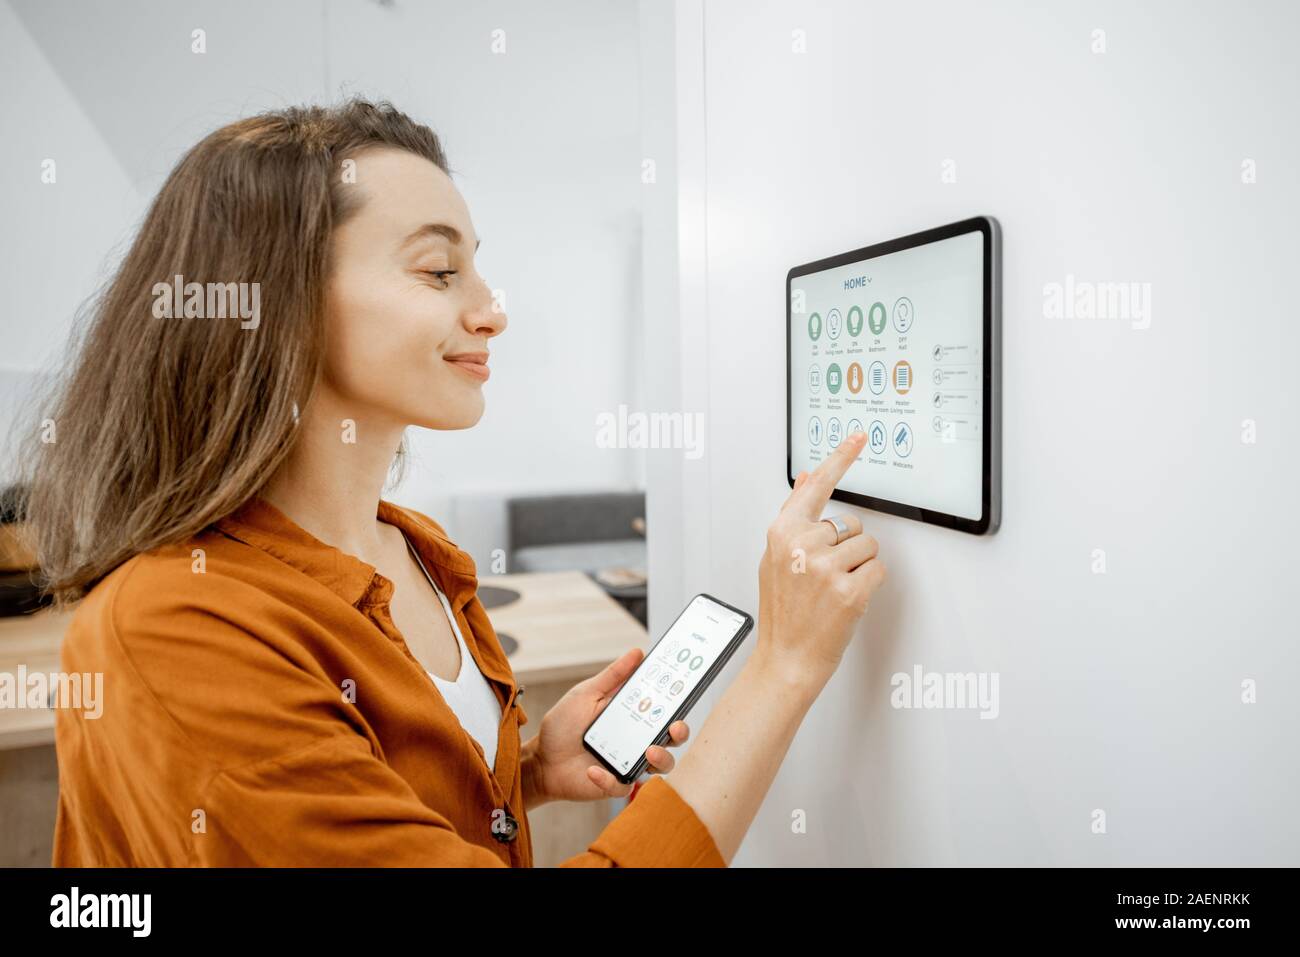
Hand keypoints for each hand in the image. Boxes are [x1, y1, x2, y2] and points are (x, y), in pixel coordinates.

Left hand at [524, 647, 689, 804]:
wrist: (540, 759)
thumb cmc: (564, 725)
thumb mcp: (587, 694)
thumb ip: (613, 676)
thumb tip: (637, 652)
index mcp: (633, 716)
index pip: (664, 709)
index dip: (679, 702)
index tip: (685, 691)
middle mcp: (636, 740)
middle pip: (672, 738)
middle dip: (680, 732)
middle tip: (674, 726)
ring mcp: (628, 763)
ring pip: (660, 766)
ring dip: (661, 758)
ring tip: (649, 751)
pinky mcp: (614, 784)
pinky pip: (622, 785)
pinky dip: (608, 779)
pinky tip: (592, 770)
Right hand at [756, 430, 886, 685]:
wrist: (785, 659)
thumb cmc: (782, 612)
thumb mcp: (776, 558)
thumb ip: (794, 516)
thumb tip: (806, 476)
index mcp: (782, 533)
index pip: (817, 485)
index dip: (841, 457)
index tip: (858, 436)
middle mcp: (803, 545)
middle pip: (852, 524)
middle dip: (846, 548)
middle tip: (823, 578)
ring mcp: (825, 568)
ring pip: (868, 547)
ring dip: (859, 568)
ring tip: (833, 590)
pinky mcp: (849, 591)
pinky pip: (878, 570)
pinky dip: (869, 585)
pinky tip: (846, 600)